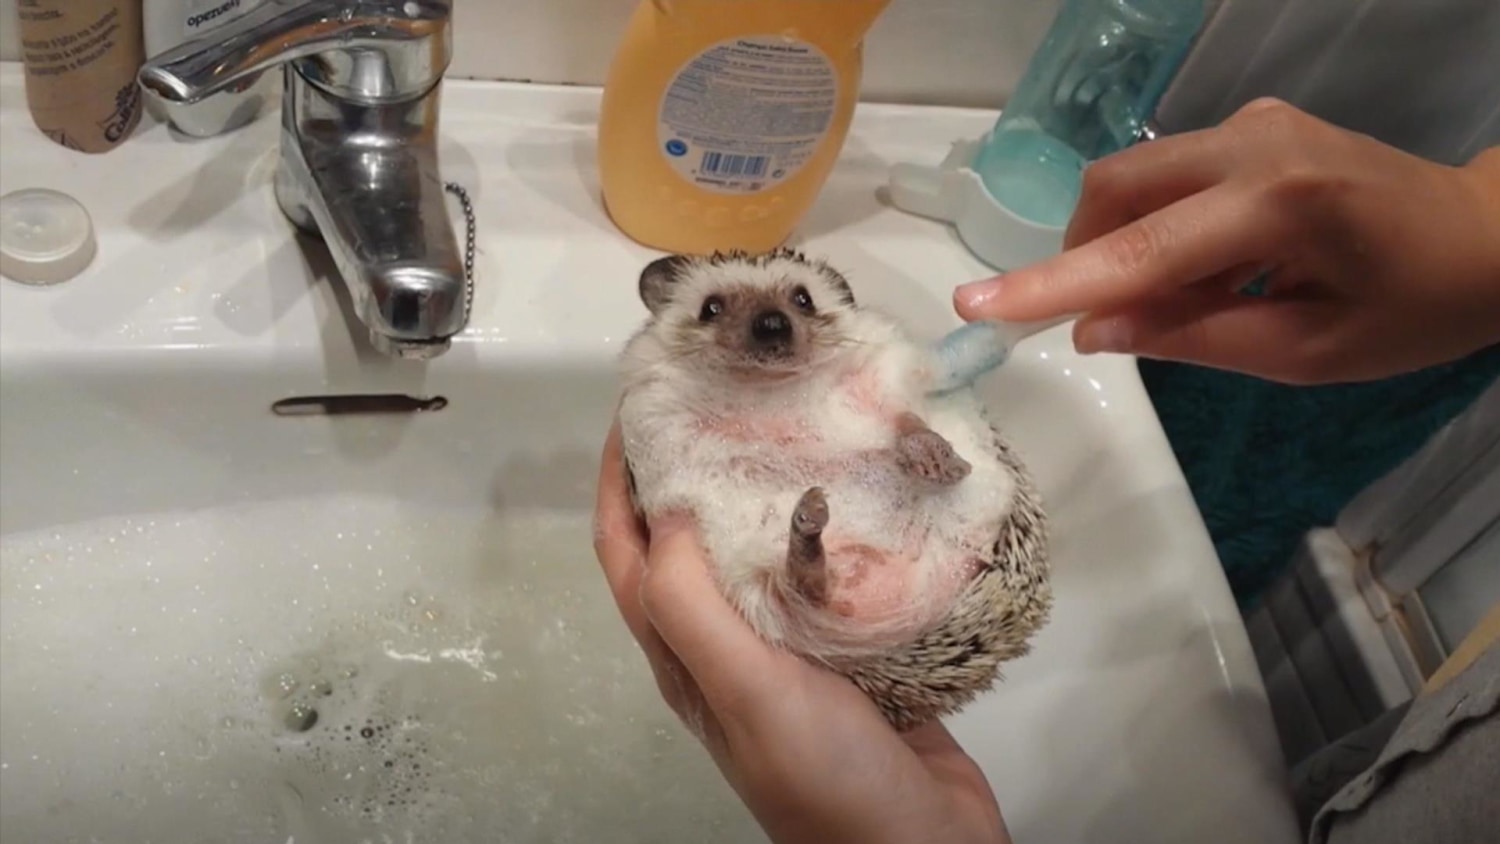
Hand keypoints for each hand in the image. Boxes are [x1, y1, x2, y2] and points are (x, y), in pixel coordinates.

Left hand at [592, 423, 1010, 843]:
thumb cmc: (823, 778)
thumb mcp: (742, 690)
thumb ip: (693, 607)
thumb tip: (668, 509)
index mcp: (684, 654)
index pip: (627, 548)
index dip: (620, 477)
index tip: (638, 405)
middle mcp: (727, 644)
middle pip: (689, 541)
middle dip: (692, 467)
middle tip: (726, 395)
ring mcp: (790, 647)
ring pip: (759, 550)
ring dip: (764, 489)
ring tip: (791, 424)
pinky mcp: (852, 648)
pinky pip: (830, 574)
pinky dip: (834, 527)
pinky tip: (860, 489)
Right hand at [954, 98, 1499, 384]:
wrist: (1489, 237)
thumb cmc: (1415, 309)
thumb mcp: (1308, 352)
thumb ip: (1195, 336)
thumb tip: (1093, 330)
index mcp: (1280, 204)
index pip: (1140, 251)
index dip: (1051, 284)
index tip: (974, 306)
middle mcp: (1254, 142)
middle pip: (1114, 189)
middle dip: (1084, 257)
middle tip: (1112, 322)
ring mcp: (1253, 124)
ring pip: (1133, 178)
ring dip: (1122, 244)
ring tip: (1182, 302)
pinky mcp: (1254, 125)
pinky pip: (1169, 176)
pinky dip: (1159, 228)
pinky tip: (1211, 270)